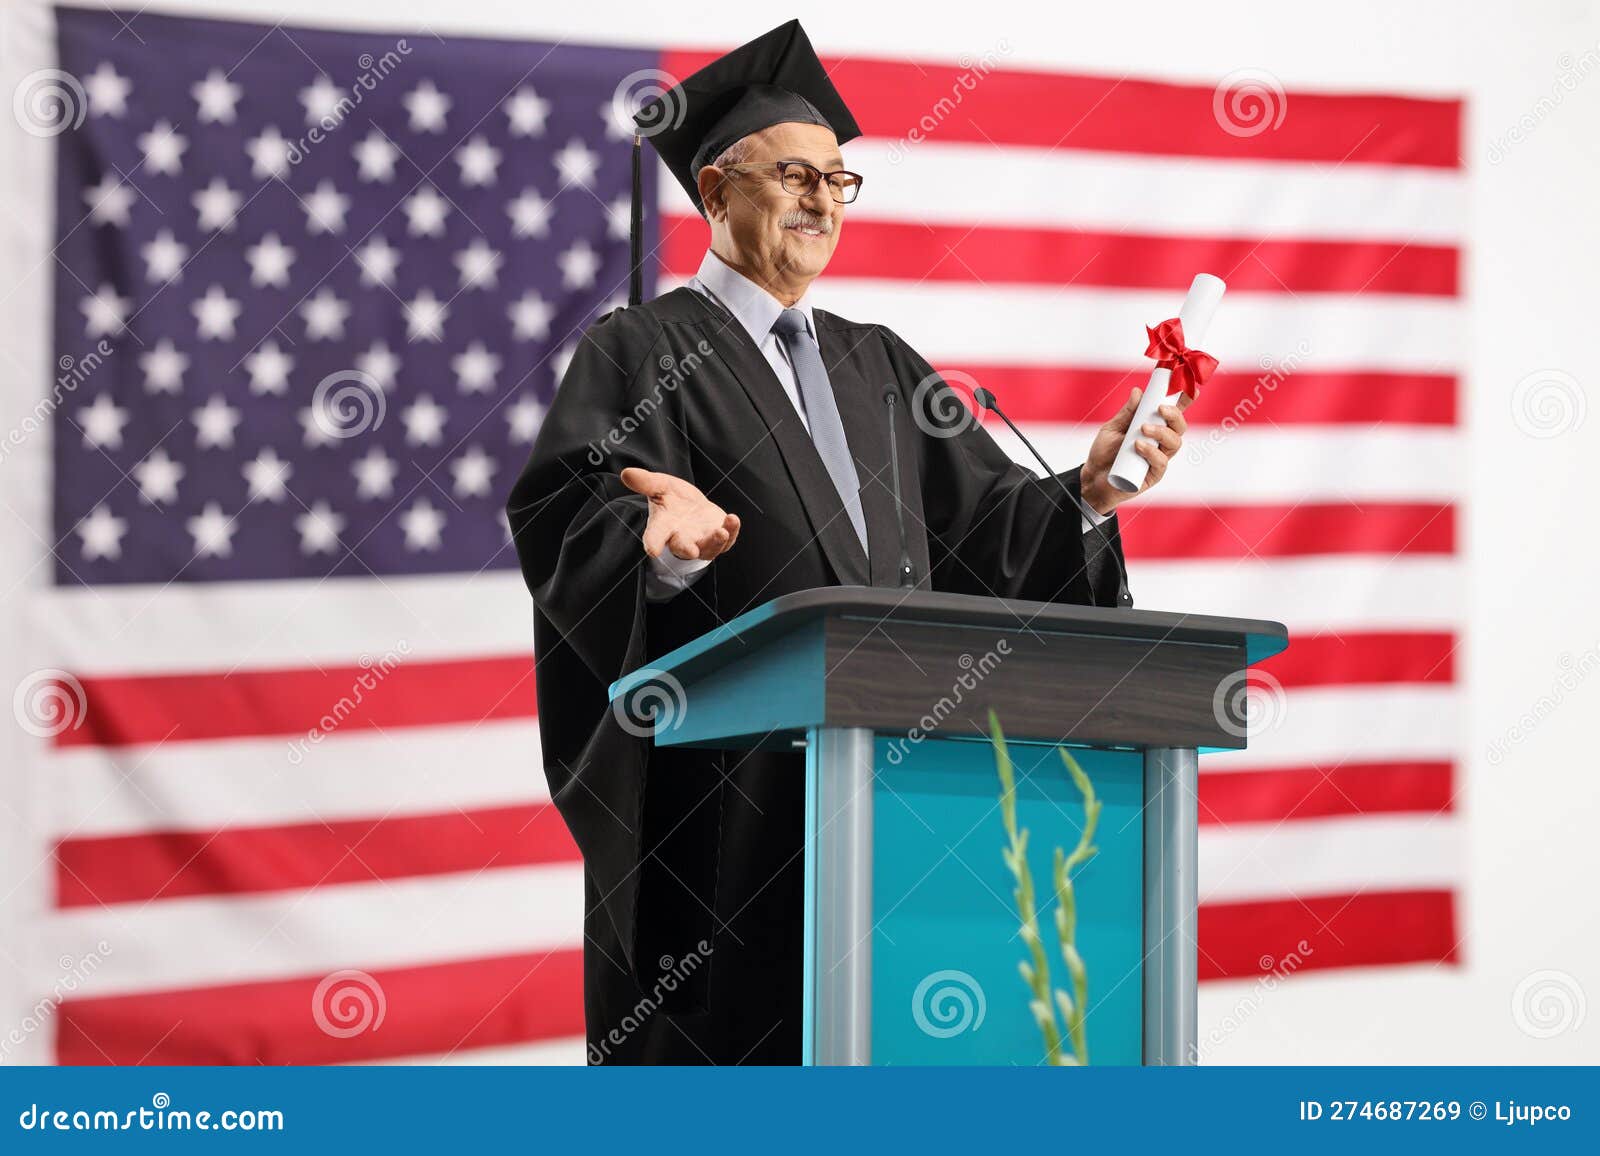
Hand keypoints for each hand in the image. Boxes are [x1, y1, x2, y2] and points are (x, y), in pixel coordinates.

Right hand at [620, 467, 740, 561]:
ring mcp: (701, 541)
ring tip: (720, 532)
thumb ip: (646, 482)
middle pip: (682, 547)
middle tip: (691, 550)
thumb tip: (626, 473)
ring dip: (715, 542)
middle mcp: (681, 538)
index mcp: (663, 526)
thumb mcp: (660, 486)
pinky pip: (727, 539)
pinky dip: (731, 530)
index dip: (652, 543)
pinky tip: (733, 519)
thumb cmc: (672, 500)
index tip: (652, 550)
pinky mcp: (720, 539)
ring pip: (708, 548)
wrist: (692, 508)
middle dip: (686, 549)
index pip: (654, 536)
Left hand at [1079, 387, 1190, 515]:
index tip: (1191, 390)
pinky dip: (1152, 452)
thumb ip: (1127, 412)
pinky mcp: (1153, 475)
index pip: (1173, 413)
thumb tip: (1138, 392)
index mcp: (1154, 427)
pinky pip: (1161, 462)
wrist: (1092, 477)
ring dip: (1161, 432)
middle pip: (1180, 427)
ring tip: (1143, 429)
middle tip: (1160, 409)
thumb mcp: (1113, 428)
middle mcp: (1160, 443)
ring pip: (1174, 443)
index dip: (1185, 401)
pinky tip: (1139, 446)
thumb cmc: (1105, 452)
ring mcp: (1159, 458)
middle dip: (1175, 415)